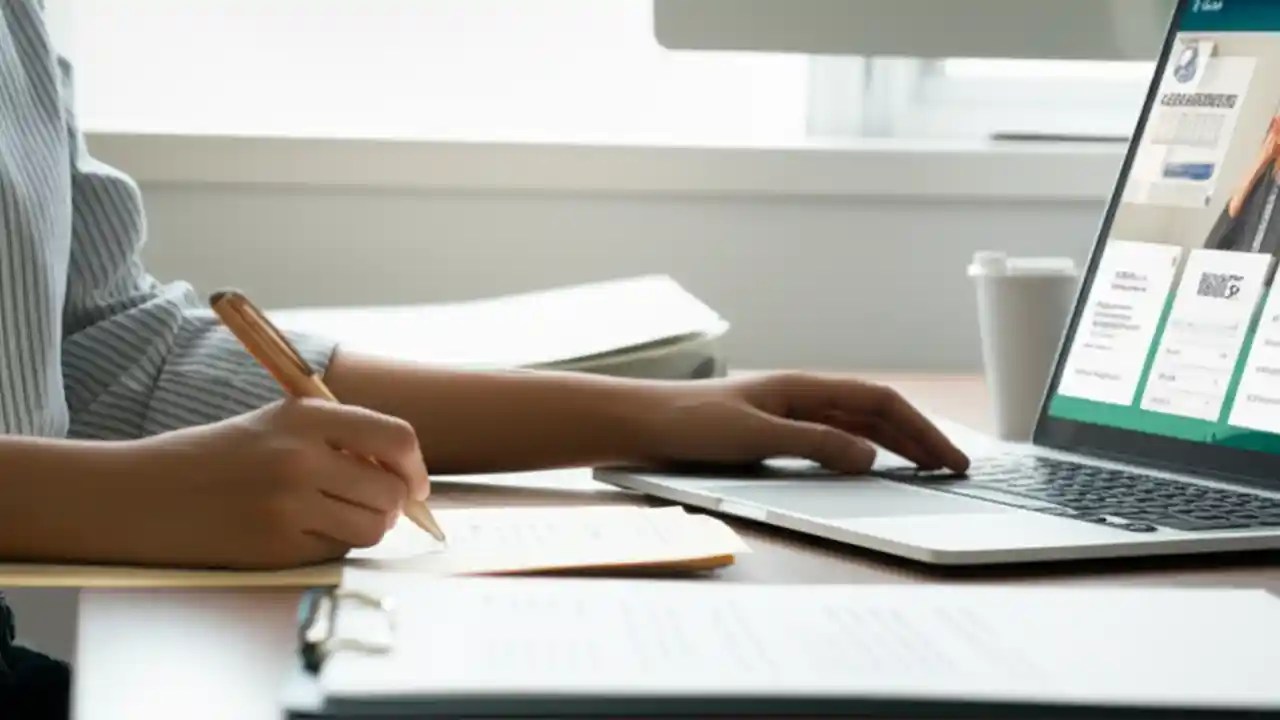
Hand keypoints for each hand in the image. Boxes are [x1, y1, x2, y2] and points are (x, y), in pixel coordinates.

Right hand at [119, 399, 429, 568]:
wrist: (144, 495)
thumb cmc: (217, 458)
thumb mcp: (277, 425)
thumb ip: (339, 438)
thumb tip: (404, 473)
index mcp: (305, 417)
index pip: (396, 438)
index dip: (415, 467)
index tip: (415, 484)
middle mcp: (301, 457)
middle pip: (391, 492)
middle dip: (392, 504)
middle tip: (370, 504)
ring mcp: (289, 504)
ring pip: (373, 528)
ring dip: (366, 528)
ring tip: (334, 517)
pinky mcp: (276, 547)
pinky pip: (337, 552)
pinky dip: (331, 546)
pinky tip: (299, 532)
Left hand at [641, 373, 969, 474]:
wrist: (643, 423)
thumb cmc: (690, 422)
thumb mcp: (756, 435)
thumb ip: (814, 443)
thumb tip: (869, 456)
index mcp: (801, 387)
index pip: (877, 400)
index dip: (917, 427)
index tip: (946, 456)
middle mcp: (800, 396)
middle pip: (874, 412)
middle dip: (917, 438)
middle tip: (952, 468)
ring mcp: (788, 413)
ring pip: (856, 425)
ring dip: (894, 444)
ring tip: (926, 468)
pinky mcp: (774, 432)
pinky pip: (832, 438)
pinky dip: (862, 450)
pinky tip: (872, 466)